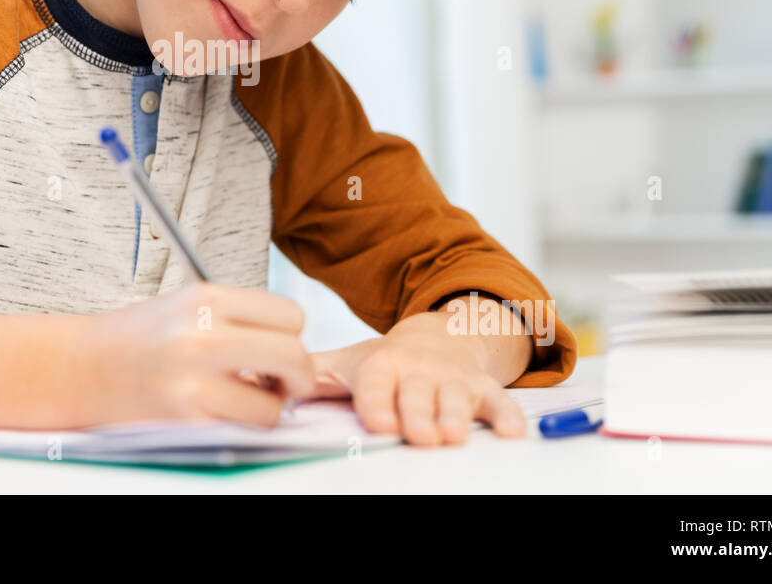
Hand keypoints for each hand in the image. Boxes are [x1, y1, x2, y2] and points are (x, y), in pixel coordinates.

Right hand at [79, 283, 316, 427]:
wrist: (77, 368)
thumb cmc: (137, 338)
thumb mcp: (186, 306)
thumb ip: (238, 318)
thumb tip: (295, 344)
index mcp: (205, 298)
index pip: (289, 315)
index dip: (293, 336)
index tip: (280, 348)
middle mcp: (200, 335)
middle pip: (293, 355)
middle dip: (298, 376)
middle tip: (285, 384)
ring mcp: (192, 381)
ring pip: (273, 405)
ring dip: (266, 410)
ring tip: (241, 400)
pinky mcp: (183, 419)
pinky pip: (240, 430)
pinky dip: (237, 427)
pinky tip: (216, 412)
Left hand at [307, 310, 527, 445]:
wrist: (437, 336)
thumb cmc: (385, 363)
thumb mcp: (345, 364)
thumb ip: (308, 375)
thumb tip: (258, 382)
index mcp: (382, 366)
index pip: (376, 383)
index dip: (377, 402)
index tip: (378, 423)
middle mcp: (419, 371)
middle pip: (419, 393)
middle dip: (418, 413)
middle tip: (419, 435)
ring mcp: (452, 380)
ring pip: (457, 396)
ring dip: (456, 414)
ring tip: (454, 435)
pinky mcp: (482, 389)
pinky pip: (499, 400)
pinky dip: (508, 414)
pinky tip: (513, 432)